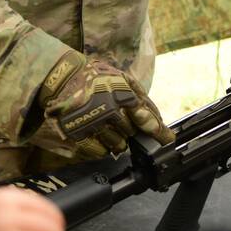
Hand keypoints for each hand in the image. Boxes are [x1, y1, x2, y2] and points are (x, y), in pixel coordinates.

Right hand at [31, 51, 174, 161]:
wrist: (62, 79)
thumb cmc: (95, 77)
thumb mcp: (121, 78)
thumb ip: (140, 98)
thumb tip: (156, 121)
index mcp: (119, 93)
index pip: (144, 116)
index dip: (157, 130)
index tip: (167, 139)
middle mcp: (107, 110)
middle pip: (132, 133)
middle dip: (132, 130)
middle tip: (123, 121)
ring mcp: (92, 125)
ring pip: (118, 145)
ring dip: (119, 139)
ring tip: (109, 126)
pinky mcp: (78, 136)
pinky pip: (100, 152)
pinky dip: (103, 146)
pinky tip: (99, 133)